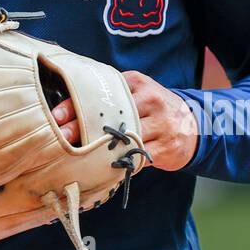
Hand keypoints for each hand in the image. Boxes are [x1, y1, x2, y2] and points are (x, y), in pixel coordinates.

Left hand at [51, 71, 198, 171]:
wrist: (193, 124)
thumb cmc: (152, 108)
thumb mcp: (134, 92)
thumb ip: (109, 96)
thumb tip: (66, 110)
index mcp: (136, 83)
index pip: (101, 93)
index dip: (76, 104)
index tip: (56, 116)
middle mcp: (150, 100)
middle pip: (110, 116)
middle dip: (82, 128)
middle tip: (61, 139)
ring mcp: (160, 124)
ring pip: (123, 140)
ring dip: (99, 150)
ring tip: (78, 156)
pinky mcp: (166, 147)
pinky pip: (136, 158)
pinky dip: (119, 163)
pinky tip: (104, 167)